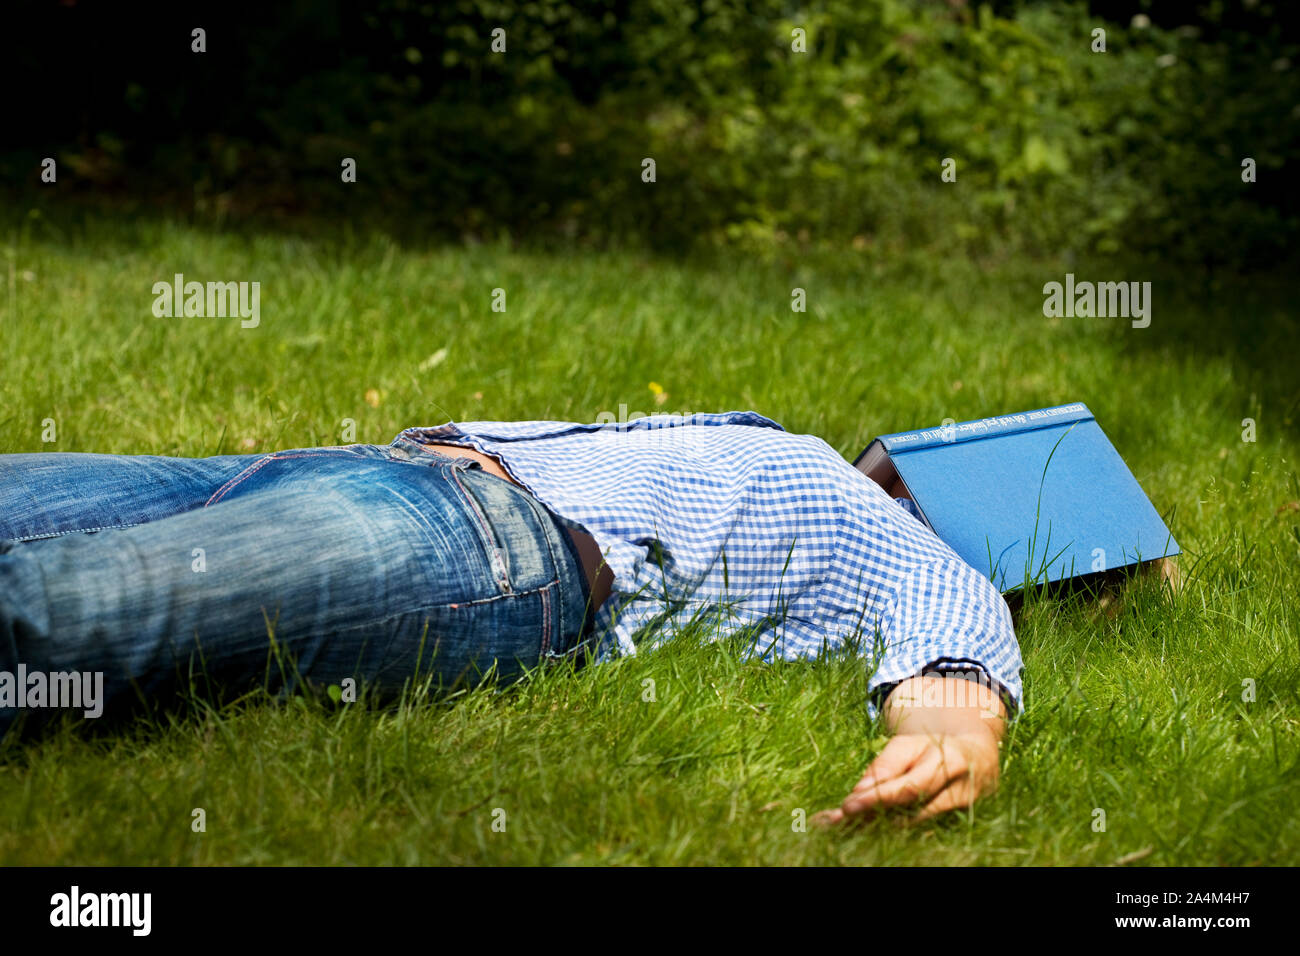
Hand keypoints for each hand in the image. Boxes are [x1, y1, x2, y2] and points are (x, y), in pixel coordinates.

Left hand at [813, 674, 1006, 825]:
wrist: (980, 761)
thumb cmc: (937, 748)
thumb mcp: (911, 744)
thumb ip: (886, 765)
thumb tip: (860, 790)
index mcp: (950, 764)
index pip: (909, 788)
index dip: (877, 799)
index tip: (847, 807)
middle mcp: (960, 794)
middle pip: (910, 814)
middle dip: (871, 819)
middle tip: (835, 821)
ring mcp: (962, 816)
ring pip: (913, 828)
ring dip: (876, 829)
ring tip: (843, 826)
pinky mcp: (958, 829)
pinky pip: (918, 834)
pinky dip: (889, 833)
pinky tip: (864, 830)